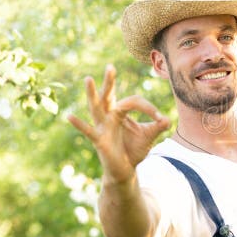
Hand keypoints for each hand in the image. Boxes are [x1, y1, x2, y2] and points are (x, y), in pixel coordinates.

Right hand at [68, 65, 169, 183]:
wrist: (125, 170)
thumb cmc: (134, 150)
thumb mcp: (149, 136)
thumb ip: (158, 126)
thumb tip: (167, 119)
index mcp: (120, 113)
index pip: (133, 101)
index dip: (148, 108)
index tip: (160, 118)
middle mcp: (109, 116)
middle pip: (109, 96)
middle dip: (110, 82)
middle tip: (110, 66)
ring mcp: (102, 127)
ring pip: (96, 107)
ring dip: (92, 94)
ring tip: (88, 79)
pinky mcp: (99, 140)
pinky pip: (88, 131)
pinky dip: (79, 124)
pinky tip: (70, 116)